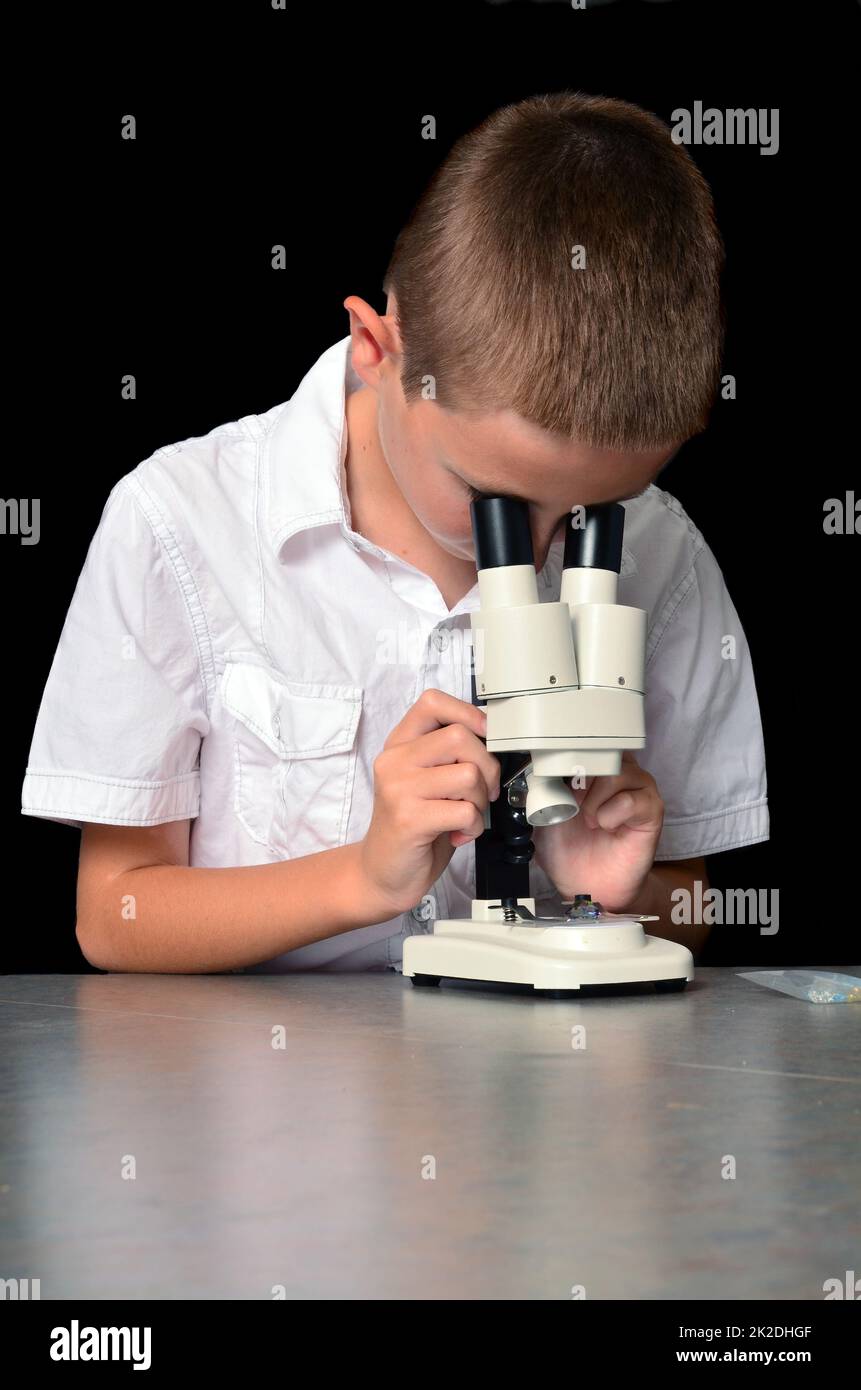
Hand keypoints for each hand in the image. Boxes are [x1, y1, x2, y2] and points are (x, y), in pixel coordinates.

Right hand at [358, 688, 500, 917]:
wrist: (385, 872)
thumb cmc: (415, 825)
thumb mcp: (427, 779)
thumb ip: (449, 754)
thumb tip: (494, 737)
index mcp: (399, 745)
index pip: (432, 702)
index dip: (468, 714)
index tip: (486, 737)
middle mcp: (394, 761)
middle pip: (460, 737)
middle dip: (487, 767)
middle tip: (482, 793)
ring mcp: (399, 789)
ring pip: (468, 774)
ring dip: (480, 801)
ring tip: (466, 815)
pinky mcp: (409, 819)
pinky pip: (465, 811)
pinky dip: (474, 826)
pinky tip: (460, 834)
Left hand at [531, 751, 663, 911]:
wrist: (587, 884)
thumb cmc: (569, 849)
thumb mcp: (543, 813)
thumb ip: (539, 788)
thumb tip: (530, 768)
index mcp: (592, 769)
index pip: (584, 743)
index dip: (567, 755)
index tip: (552, 773)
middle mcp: (618, 773)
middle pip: (604, 752)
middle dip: (581, 776)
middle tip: (571, 801)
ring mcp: (638, 789)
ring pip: (618, 772)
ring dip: (595, 799)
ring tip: (589, 820)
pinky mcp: (651, 809)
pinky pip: (632, 799)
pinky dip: (611, 814)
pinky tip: (606, 827)